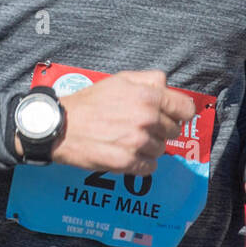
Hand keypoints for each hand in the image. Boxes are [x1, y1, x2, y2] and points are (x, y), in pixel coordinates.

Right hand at [52, 70, 195, 175]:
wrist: (59, 126)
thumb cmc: (87, 103)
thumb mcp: (118, 80)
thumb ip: (148, 79)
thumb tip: (167, 85)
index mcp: (146, 96)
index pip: (185, 109)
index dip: (178, 112)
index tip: (169, 116)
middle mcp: (146, 119)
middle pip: (174, 131)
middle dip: (160, 130)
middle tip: (139, 127)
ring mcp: (137, 142)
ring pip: (161, 149)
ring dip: (148, 147)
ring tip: (128, 140)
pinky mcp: (127, 162)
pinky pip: (150, 167)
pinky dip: (140, 163)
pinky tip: (125, 153)